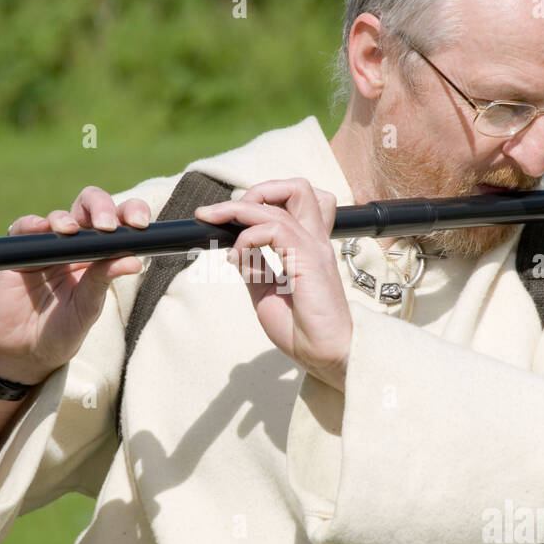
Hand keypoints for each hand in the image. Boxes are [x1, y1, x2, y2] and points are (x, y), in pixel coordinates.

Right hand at [0, 187, 151, 384]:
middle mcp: (76, 244)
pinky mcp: (20, 253)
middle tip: (107, 226)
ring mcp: (48, 246)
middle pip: (90, 206)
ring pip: (60, 216)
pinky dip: (31, 224)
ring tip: (71, 231)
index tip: (140, 225)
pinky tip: (40, 228)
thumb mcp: (88, 307)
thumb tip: (135, 261)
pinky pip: (24, 229)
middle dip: (101, 206)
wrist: (26, 351)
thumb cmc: (63, 329)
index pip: (119, 222)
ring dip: (67, 218)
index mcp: (100, 254)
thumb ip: (104, 280)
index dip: (130, 214)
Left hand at [195, 178, 351, 391]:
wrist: (325, 356)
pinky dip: (247, 238)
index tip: (223, 218)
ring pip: (284, 199)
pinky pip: (273, 229)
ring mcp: (314, 247)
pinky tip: (239, 259)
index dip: (261, 200)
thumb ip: (254, 267)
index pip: (295, 202)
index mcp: (307, 247)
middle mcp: (314, 241)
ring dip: (240, 208)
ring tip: (218, 226)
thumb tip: (235, 250)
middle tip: (224, 214)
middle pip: (296, 187)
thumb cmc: (302, 331)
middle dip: (256, 191)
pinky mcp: (309, 260)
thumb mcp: (266, 293)